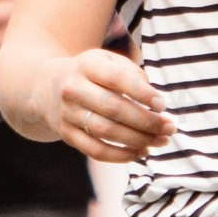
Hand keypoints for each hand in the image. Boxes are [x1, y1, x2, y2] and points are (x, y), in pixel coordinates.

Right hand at [26, 41, 171, 160]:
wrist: (47, 86)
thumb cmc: (90, 73)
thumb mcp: (106, 61)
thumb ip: (131, 73)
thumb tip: (155, 100)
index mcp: (87, 65)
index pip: (117, 79)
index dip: (142, 93)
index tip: (162, 104)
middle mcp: (73, 89)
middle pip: (113, 108)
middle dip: (146, 121)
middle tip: (170, 127)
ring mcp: (67, 113)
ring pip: (106, 132)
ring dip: (138, 140)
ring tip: (161, 141)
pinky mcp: (66, 134)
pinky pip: (95, 150)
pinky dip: (121, 155)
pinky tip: (141, 152)